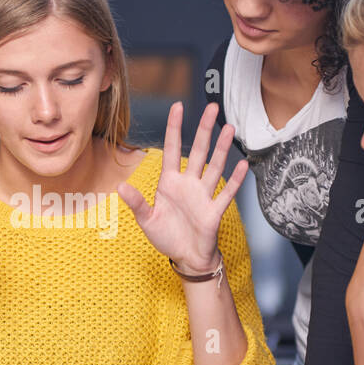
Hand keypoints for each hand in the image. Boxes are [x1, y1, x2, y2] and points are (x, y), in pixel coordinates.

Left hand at [116, 102, 247, 272]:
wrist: (186, 257)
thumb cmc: (166, 237)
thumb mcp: (147, 220)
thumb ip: (136, 203)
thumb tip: (120, 186)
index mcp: (169, 182)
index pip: (172, 149)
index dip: (175, 128)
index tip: (178, 107)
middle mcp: (188, 184)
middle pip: (199, 151)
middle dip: (205, 129)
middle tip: (213, 107)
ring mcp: (203, 195)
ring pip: (215, 166)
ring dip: (222, 148)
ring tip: (230, 128)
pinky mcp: (214, 211)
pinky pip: (226, 193)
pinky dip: (234, 180)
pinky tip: (243, 165)